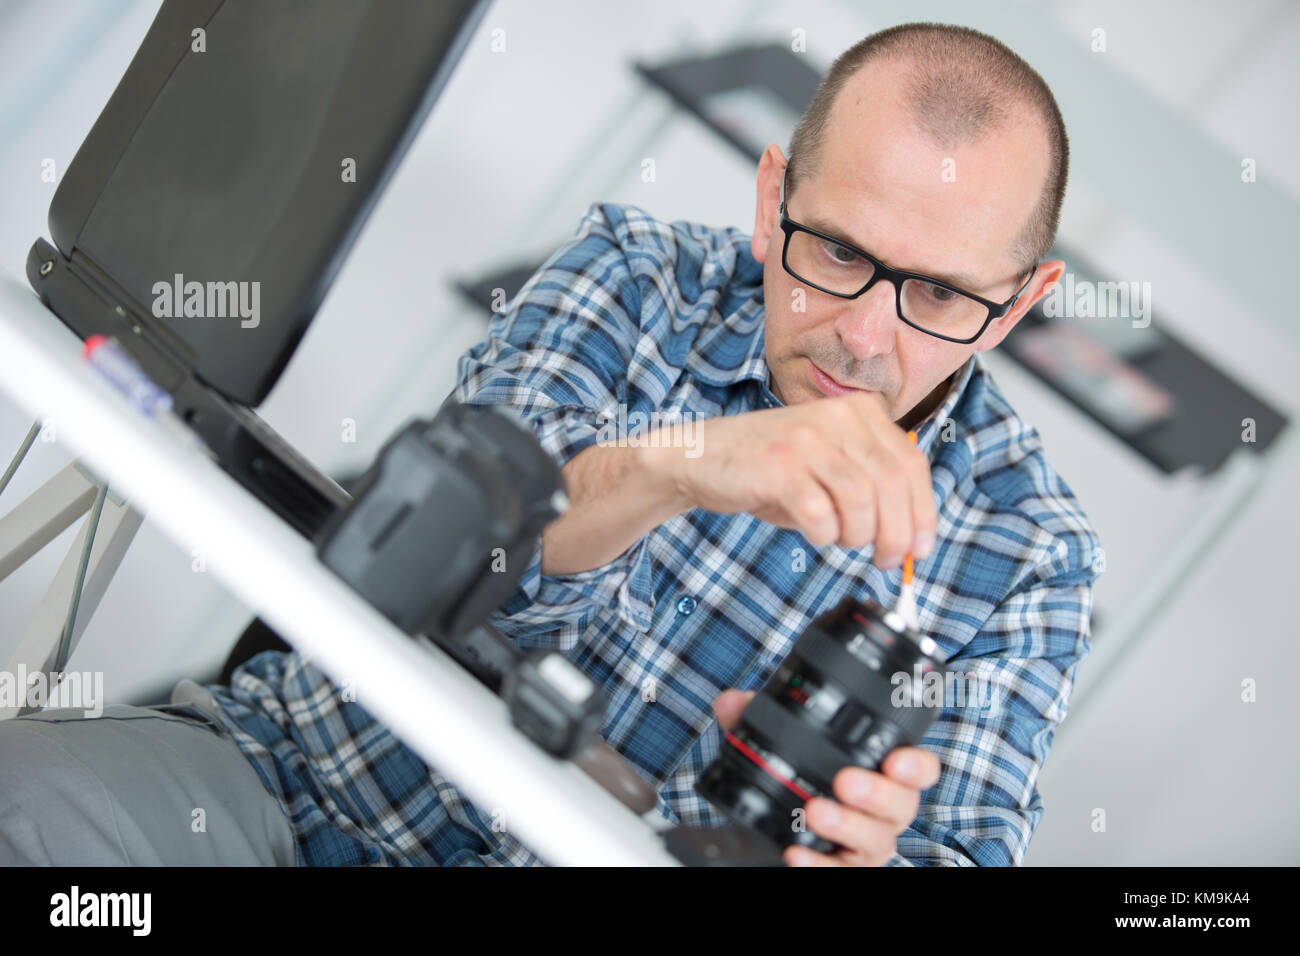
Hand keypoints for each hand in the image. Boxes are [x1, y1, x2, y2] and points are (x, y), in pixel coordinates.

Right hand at [669, 393, 934, 567]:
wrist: (700, 457)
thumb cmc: (771, 469)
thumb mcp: (829, 464)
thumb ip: (871, 487)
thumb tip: (913, 538)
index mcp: (859, 412)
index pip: (911, 465)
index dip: (923, 513)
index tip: (920, 549)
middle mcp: (837, 418)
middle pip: (892, 485)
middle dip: (897, 535)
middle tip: (887, 561)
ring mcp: (807, 440)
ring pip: (862, 502)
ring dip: (858, 537)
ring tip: (841, 541)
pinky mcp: (780, 466)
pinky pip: (821, 515)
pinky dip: (825, 535)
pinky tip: (815, 534)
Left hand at [712, 689, 940, 866]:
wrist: (770, 832)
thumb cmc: (796, 780)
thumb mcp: (775, 744)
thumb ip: (755, 719)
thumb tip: (732, 702)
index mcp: (882, 773)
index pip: (918, 768)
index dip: (916, 765)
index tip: (896, 760)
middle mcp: (884, 811)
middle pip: (902, 805)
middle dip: (878, 793)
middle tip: (846, 781)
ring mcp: (866, 845)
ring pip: (874, 840)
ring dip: (847, 826)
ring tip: (815, 812)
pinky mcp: (845, 868)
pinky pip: (839, 872)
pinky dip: (819, 864)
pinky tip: (796, 853)